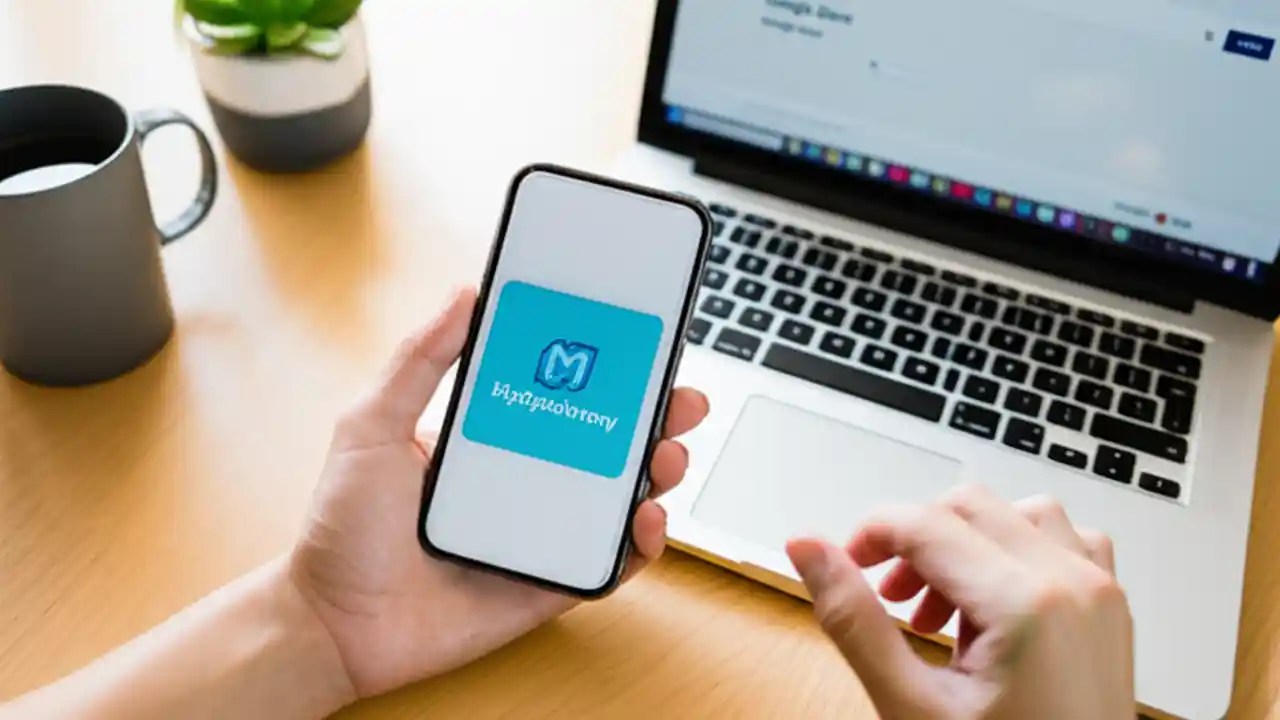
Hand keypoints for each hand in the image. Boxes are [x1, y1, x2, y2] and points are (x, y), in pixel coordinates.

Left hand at [288, 287, 709, 698]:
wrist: (331, 624)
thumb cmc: (342, 528)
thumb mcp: (371, 425)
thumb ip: (419, 361)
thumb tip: (465, 294)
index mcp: (490, 440)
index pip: (563, 394)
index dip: (607, 371)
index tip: (639, 344)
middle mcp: (523, 482)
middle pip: (607, 443)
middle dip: (654, 418)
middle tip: (680, 400)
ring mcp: (540, 534)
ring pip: (619, 499)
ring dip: (657, 473)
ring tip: (668, 456)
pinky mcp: (548, 584)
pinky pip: (608, 563)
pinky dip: (640, 544)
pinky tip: (646, 521)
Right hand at [787, 484, 1133, 719]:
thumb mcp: (911, 707)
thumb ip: (854, 620)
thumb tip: (807, 549)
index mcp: (1026, 605)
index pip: (925, 524)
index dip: (870, 537)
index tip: (845, 568)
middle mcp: (1073, 585)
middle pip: (968, 506)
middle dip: (915, 542)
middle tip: (890, 598)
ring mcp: (1101, 596)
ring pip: (1020, 513)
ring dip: (968, 543)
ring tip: (943, 609)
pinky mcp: (1112, 612)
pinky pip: (1069, 542)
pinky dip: (1022, 551)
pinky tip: (995, 602)